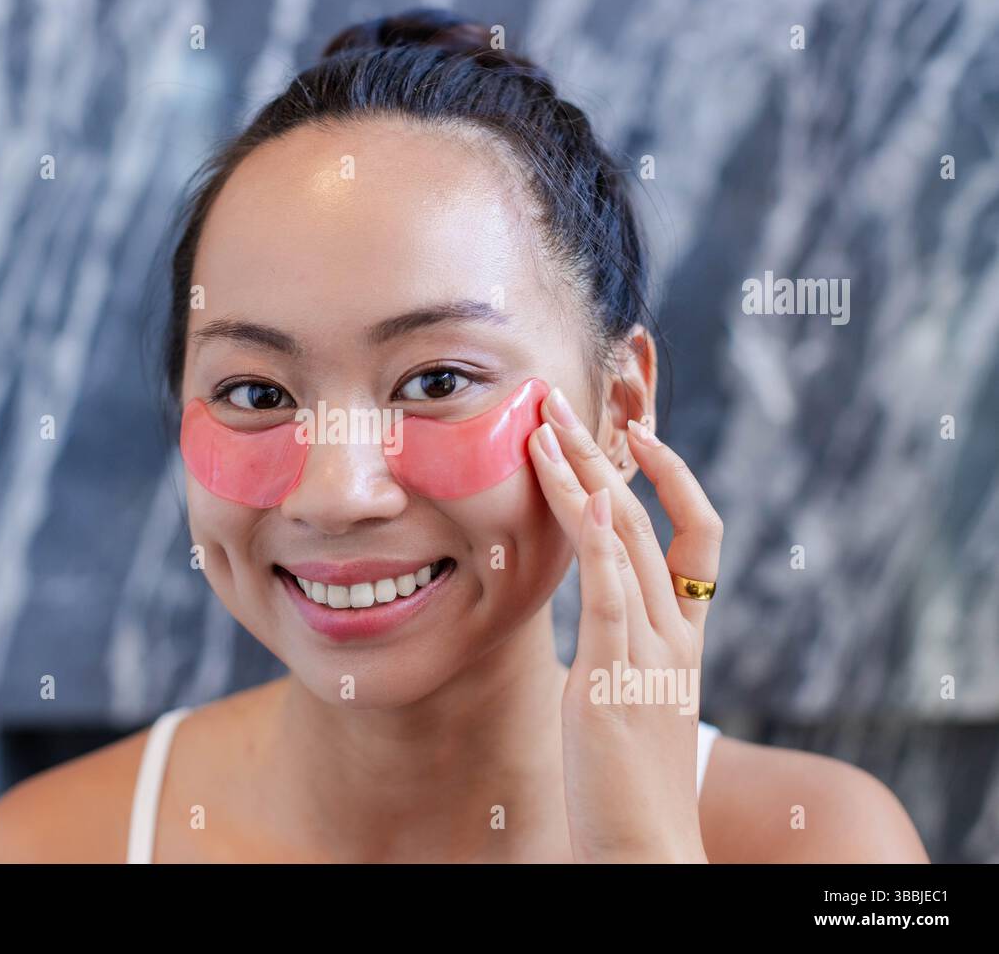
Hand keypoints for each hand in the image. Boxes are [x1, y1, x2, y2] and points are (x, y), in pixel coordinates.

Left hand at [527, 388, 722, 862]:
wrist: (644, 846)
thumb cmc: (626, 777)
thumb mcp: (631, 696)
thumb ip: (621, 647)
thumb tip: (592, 611)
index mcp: (683, 636)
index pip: (699, 535)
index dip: (675, 476)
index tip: (638, 431)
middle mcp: (675, 634)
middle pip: (653, 518)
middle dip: (610, 452)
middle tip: (566, 401)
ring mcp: (651, 653)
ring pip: (629, 540)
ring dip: (587, 475)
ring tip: (548, 425)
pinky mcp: (616, 678)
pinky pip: (613, 594)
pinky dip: (601, 541)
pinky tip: (584, 496)